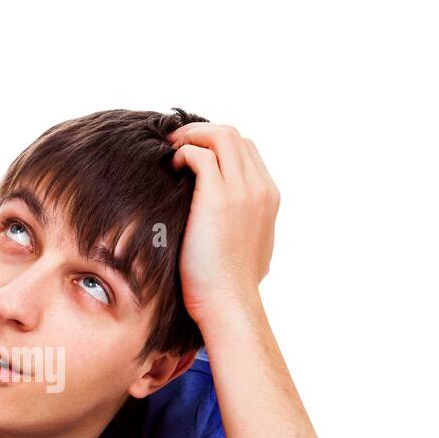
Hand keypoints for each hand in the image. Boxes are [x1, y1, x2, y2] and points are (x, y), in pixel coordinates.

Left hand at [167, 123, 279, 323]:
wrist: (229, 304)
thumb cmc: (230, 286)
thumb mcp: (248, 250)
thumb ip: (244, 228)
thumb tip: (227, 227)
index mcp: (268, 198)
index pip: (246, 151)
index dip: (217, 144)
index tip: (192, 153)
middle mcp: (260, 189)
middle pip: (235, 136)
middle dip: (202, 133)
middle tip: (175, 144)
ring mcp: (243, 192)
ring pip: (221, 136)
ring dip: (192, 136)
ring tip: (171, 150)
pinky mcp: (219, 199)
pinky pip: (202, 154)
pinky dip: (183, 152)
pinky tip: (170, 167)